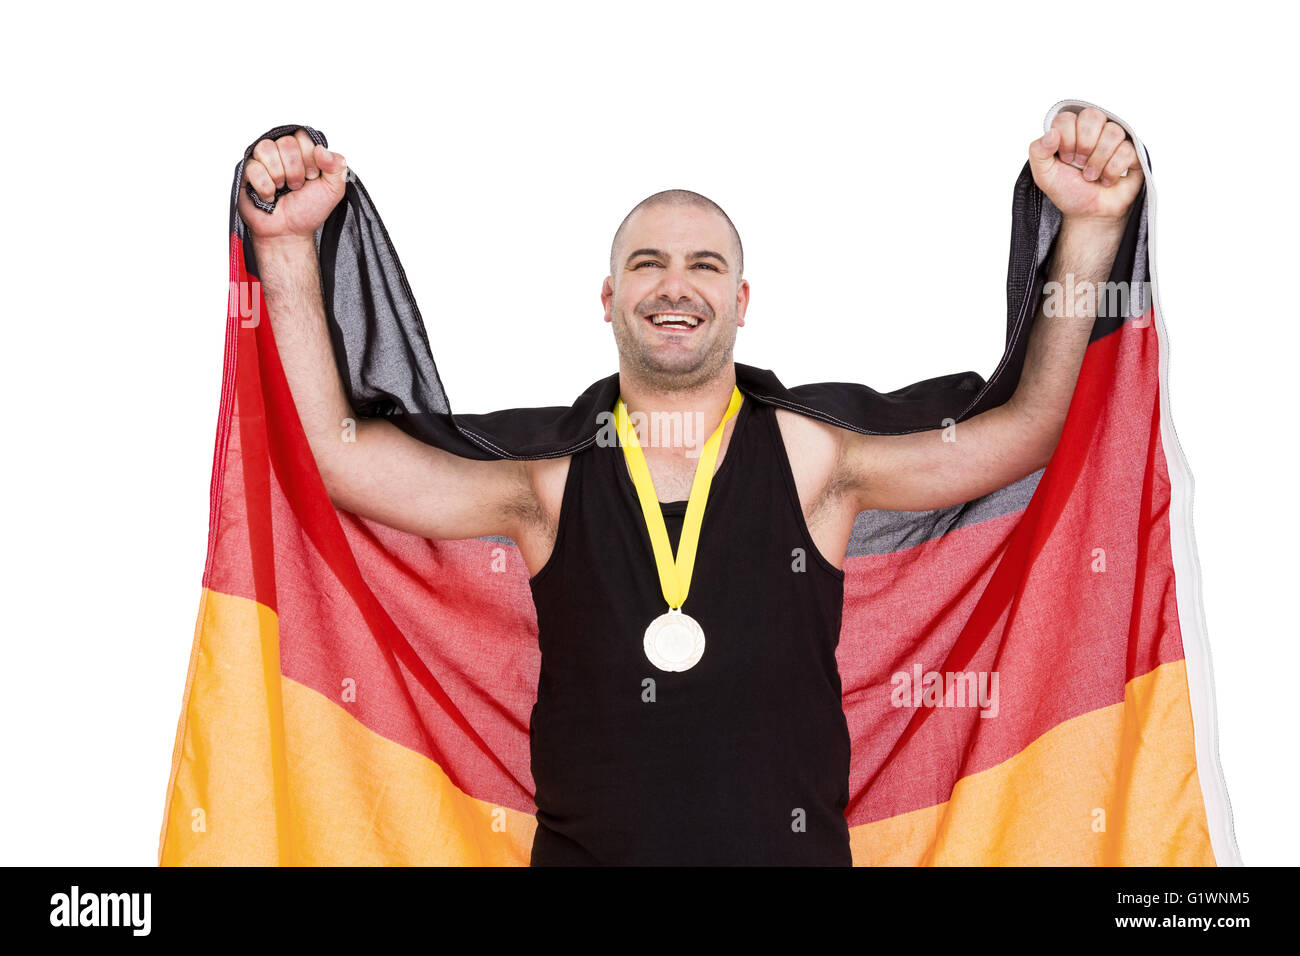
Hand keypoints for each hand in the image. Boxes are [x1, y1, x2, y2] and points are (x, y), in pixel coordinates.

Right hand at [238, 129, 347, 241]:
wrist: (289, 232)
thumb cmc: (307, 210)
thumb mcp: (333, 190)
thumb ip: (337, 166)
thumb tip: (321, 149)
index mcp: (302, 152)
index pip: (303, 136)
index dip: (309, 157)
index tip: (313, 176)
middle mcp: (282, 153)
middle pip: (285, 142)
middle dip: (295, 170)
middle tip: (296, 186)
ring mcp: (263, 161)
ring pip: (266, 148)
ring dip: (279, 175)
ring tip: (282, 189)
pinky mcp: (247, 172)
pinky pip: (253, 167)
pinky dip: (265, 186)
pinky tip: (270, 196)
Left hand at [1029, 106, 1143, 225]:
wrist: (1088, 213)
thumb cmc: (1069, 191)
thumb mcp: (1044, 176)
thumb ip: (1038, 152)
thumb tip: (1051, 133)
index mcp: (1071, 131)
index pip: (1067, 118)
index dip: (1066, 138)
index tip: (1065, 159)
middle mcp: (1094, 130)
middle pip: (1093, 116)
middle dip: (1084, 146)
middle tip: (1079, 164)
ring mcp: (1115, 140)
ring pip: (1113, 132)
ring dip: (1098, 161)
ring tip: (1091, 176)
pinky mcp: (1133, 151)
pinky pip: (1128, 149)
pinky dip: (1113, 170)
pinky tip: (1107, 180)